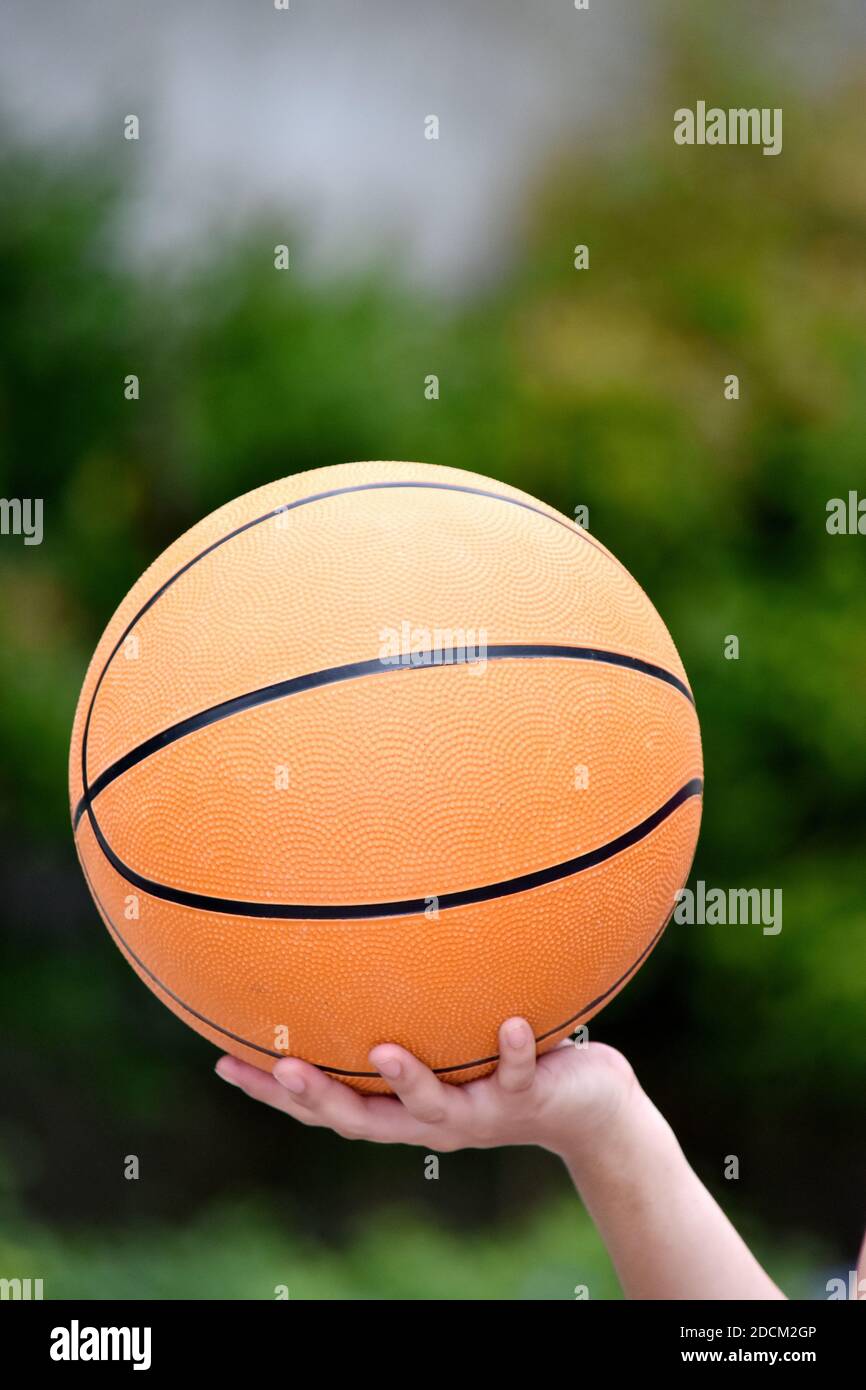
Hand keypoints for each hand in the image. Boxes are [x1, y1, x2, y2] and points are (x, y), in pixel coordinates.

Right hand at [215, 1021, 636, 1156]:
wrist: (585, 1105)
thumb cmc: (503, 1060)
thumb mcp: (447, 1036)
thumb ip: (406, 1010)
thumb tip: (359, 941)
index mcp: (402, 1108)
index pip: (325, 1105)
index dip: (273, 1093)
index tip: (223, 1064)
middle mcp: (431, 1119)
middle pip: (363, 1121)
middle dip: (320, 1099)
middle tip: (279, 1070)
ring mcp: (479, 1112)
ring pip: (436, 1108)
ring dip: (410, 1082)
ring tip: (385, 1050)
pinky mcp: (530, 1096)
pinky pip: (518, 1071)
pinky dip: (514, 1048)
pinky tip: (514, 1020)